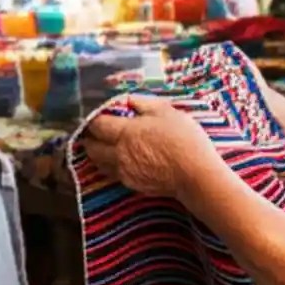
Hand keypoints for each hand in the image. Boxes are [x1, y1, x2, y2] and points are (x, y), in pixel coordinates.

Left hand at [82, 95, 222, 198]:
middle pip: (92, 147)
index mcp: (126, 132)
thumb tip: (128, 100)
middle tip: (94, 132)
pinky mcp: (132, 185)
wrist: (194, 174)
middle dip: (90, 138)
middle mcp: (119, 153)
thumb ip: (144, 104)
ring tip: (102, 146)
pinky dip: (110, 166)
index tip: (97, 115)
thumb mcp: (166, 112)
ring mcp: (124, 171)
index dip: (94, 119)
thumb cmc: (183, 139)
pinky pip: (112, 174)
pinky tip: (119, 160)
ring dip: (97, 154)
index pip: (98, 125)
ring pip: (99, 163)